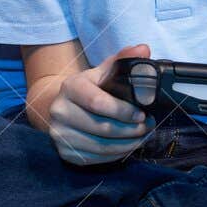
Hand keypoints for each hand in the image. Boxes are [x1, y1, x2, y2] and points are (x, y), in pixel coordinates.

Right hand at [47, 42, 155, 166]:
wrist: (60, 107)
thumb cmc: (88, 90)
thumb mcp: (102, 72)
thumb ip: (122, 60)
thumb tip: (144, 48)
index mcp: (70, 87)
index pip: (98, 102)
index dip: (123, 111)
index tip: (142, 114)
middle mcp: (59, 110)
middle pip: (101, 127)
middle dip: (131, 130)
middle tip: (147, 127)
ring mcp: (59, 133)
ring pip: (100, 146)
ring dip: (127, 144)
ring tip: (141, 137)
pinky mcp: (63, 152)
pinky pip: (95, 158)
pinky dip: (115, 155)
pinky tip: (126, 147)